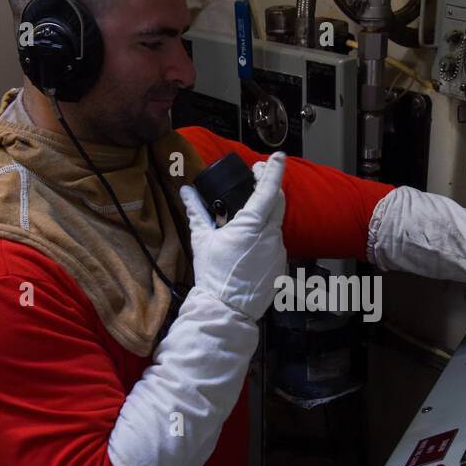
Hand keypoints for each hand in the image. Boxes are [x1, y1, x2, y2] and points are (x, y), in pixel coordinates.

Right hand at [179, 152, 286, 320]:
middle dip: (270, 185)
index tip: (278, 156)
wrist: (227, 309)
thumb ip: (197, 212)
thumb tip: (186, 192)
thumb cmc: (213, 275)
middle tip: (258, 175)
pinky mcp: (280, 265)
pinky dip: (266, 235)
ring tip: (247, 213)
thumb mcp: (202, 240)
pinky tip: (250, 242)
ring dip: (266, 213)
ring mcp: (278, 251)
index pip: (268, 190)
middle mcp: (271, 236)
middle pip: (277, 202)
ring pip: (276, 223)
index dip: (274, 170)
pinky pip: (275, 242)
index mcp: (253, 225)